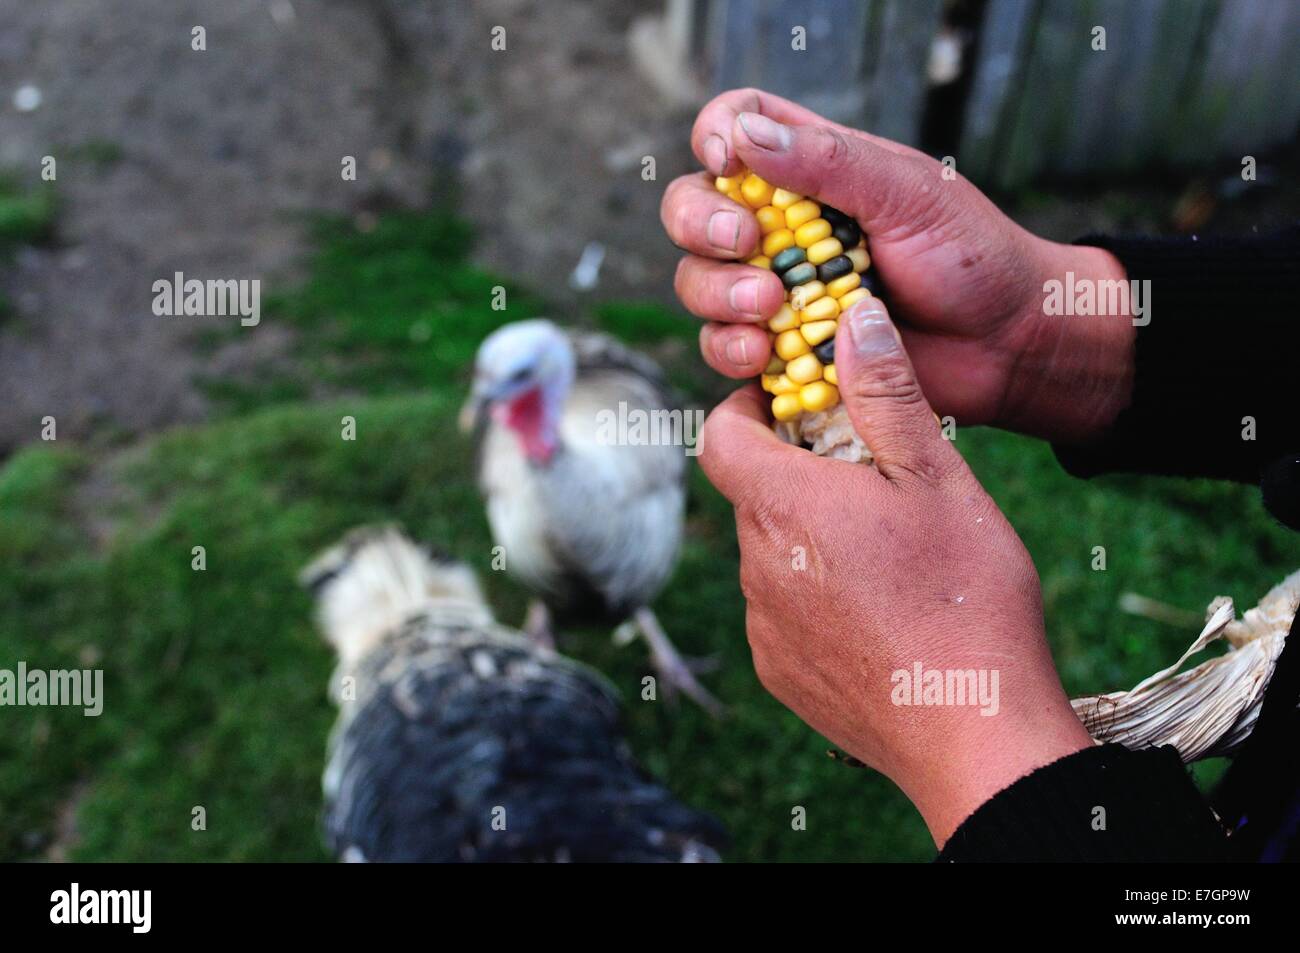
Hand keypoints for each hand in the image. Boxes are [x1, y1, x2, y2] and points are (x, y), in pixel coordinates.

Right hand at [661, 88, 1135, 443]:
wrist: (1005, 347)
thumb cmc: (970, 256)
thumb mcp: (907, 193)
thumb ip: (829, 161)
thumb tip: (744, 135)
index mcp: (811, 169)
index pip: (737, 127)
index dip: (717, 135)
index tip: (726, 159)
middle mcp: (781, 226)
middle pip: (694, 207)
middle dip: (701, 223)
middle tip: (745, 240)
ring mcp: (776, 288)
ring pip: (698, 281)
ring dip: (718, 291)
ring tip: (771, 305)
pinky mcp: (780, 349)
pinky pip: (724, 347)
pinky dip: (731, 348)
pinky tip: (762, 352)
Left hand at [698, 296, 1094, 845]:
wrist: (976, 734)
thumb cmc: (966, 597)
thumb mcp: (936, 478)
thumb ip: (885, 394)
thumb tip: (852, 316)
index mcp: (784, 505)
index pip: (719, 434)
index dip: (749, 409)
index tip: (797, 406)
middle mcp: (757, 566)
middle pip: (752, 494)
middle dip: (797, 472)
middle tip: (870, 477)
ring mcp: (764, 627)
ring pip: (771, 554)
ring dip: (810, 537)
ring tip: (886, 552)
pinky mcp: (780, 674)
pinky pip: (783, 613)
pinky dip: (816, 598)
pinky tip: (879, 612)